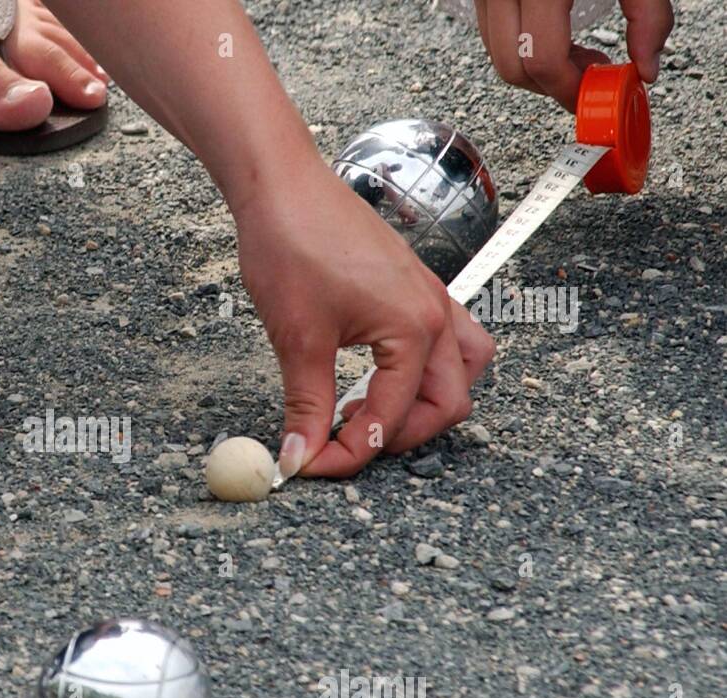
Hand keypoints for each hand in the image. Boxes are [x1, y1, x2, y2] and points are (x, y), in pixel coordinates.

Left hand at [234, 167, 495, 478]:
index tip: (310, 465)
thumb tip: (301, 456)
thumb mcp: (298, 340)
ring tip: (366, 409)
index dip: (351, 454)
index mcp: (415, 329)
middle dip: (400, 435)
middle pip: (450, 404)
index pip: (394, 418)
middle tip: (345, 443)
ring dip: (423, 402)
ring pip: (460, 371)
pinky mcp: (414, 288)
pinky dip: (418, 371)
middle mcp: (436, 314)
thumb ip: (307, 406)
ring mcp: (431, 298)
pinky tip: (370, 374)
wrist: (283, 185)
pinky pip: (444, 342)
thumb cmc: (293, 245)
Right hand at [473, 0, 673, 110]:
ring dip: (534, 68)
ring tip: (572, 53)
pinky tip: (552, 34)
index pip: (542, 61)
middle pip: (512, 67)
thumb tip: (646, 67)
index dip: (569, 89)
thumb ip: (648, 16)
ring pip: (497, 55)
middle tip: (585, 77)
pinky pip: (491, 34)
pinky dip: (519, 47)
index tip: (594, 94)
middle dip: (549, 86)